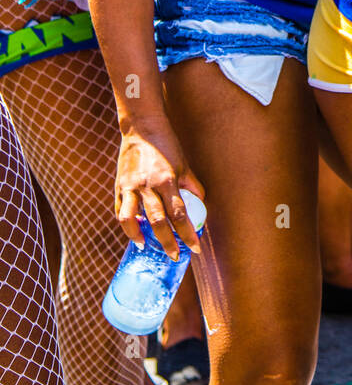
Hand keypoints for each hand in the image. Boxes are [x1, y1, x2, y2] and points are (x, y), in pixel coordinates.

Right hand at [116, 127, 205, 259]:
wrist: (141, 128)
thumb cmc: (167, 145)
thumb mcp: (184, 164)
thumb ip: (191, 185)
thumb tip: (200, 204)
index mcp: (167, 181)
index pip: (179, 214)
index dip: (188, 234)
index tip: (195, 249)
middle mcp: (148, 186)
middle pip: (158, 222)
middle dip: (167, 243)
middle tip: (175, 256)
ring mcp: (131, 187)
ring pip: (131, 220)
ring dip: (138, 237)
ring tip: (146, 247)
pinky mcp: (119, 186)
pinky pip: (121, 211)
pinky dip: (127, 224)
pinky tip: (135, 231)